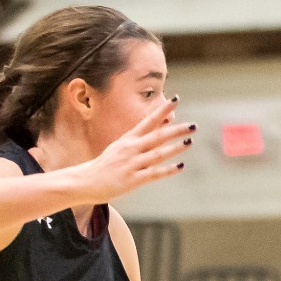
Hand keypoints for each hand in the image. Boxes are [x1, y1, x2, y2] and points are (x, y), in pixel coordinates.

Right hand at [68, 98, 194, 205]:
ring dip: (175, 147)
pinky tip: (180, 166)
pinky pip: (153, 173)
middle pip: (157, 136)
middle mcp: (131, 148)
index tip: (176, 99)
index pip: (148, 120)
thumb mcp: (122, 146)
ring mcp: (132, 164)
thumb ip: (141, 137)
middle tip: (194, 125)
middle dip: (176, 130)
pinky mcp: (133, 179)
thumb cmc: (107, 163)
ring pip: (157, 153)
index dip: (162, 110)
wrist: (86, 180)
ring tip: (190, 141)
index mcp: (129, 138)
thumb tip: (161, 126)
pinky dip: (167, 170)